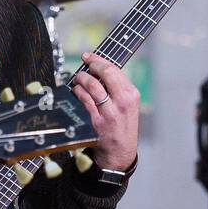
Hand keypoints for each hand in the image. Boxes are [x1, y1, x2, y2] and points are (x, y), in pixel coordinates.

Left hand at [70, 51, 139, 169]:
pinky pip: (83, 101)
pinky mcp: (96, 122)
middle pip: (104, 74)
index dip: (99, 60)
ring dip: (81, 79)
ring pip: (91, 86)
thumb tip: (98, 69)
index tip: (89, 56)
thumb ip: (117, 88)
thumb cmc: (122, 126)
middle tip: (83, 63)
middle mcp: (122, 102)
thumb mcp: (128, 106)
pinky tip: (76, 91)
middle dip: (91, 65)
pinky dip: (77, 92)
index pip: (114, 70)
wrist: (120, 152)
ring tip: (78, 78)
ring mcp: (109, 113)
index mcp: (131, 95)